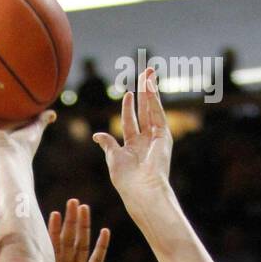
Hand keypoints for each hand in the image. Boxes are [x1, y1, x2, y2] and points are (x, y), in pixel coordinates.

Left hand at [48, 199, 109, 261]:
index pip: (50, 245)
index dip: (53, 229)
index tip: (53, 213)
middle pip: (68, 240)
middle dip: (70, 221)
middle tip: (72, 202)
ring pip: (82, 246)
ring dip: (84, 228)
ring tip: (85, 209)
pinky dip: (100, 248)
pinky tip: (104, 232)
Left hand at [93, 67, 172, 212]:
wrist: (141, 189)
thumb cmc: (126, 179)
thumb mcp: (113, 158)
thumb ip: (108, 144)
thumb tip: (97, 135)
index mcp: (133, 145)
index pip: (130, 120)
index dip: (128, 106)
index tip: (127, 93)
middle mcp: (146, 139)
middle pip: (144, 110)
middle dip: (144, 92)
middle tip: (145, 72)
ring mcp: (155, 137)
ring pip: (152, 109)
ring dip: (150, 90)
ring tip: (149, 72)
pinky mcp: (164, 136)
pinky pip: (158, 114)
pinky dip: (155, 100)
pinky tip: (151, 87)